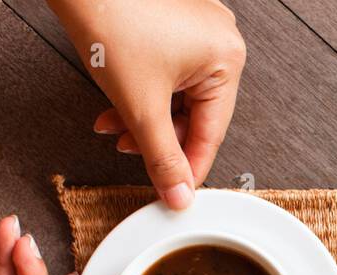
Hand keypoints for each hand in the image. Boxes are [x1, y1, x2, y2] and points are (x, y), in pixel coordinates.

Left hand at [51, 0, 245, 208]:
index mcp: (227, 58)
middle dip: (156, 137)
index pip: (212, 132)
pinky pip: (168, 75)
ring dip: (144, 119)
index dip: (190, 168)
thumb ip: (162, 157)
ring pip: (177, 97)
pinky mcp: (176, 25)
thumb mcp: (139, 104)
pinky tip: (117, 106)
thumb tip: (179, 195)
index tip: (176, 194)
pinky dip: (143, 94)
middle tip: (130, 154)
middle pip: (194, 115)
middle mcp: (221, 42)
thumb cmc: (108, 17)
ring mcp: (199, 31)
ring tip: (114, 128)